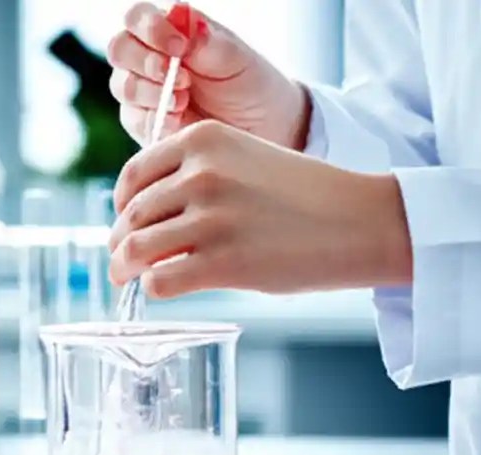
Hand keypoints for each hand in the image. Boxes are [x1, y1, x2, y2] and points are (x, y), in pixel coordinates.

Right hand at [107, 3, 309, 149]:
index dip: (150, 28)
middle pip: (119, 48)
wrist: (260, 128)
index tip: (180, 46)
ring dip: (152, 93)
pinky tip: (180, 120)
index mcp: (168, 30)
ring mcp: (140, 91)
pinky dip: (156, 120)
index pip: (137, 18)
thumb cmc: (249, 84)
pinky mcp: (142, 124)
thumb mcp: (236, 59)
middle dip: (146, 62)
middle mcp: (147, 57)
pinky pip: (134, 120)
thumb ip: (207, 40)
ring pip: (122, 86)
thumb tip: (181, 15)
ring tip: (184, 101)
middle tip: (180, 77)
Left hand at [108, 121, 411, 297]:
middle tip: (123, 260)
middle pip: (130, 217)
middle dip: (120, 242)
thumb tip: (141, 212)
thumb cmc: (303, 196)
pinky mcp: (222, 262)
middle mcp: (201, 174)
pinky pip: (159, 280)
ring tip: (129, 278)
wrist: (360, 221)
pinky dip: (152, 289)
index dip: (120, 206)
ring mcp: (210, 218)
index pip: (133, 176)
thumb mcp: (243, 159)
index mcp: (202, 140)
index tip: (125, 222)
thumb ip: (194, 173)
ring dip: (125, 269)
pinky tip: (162, 289)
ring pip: (134, 250)